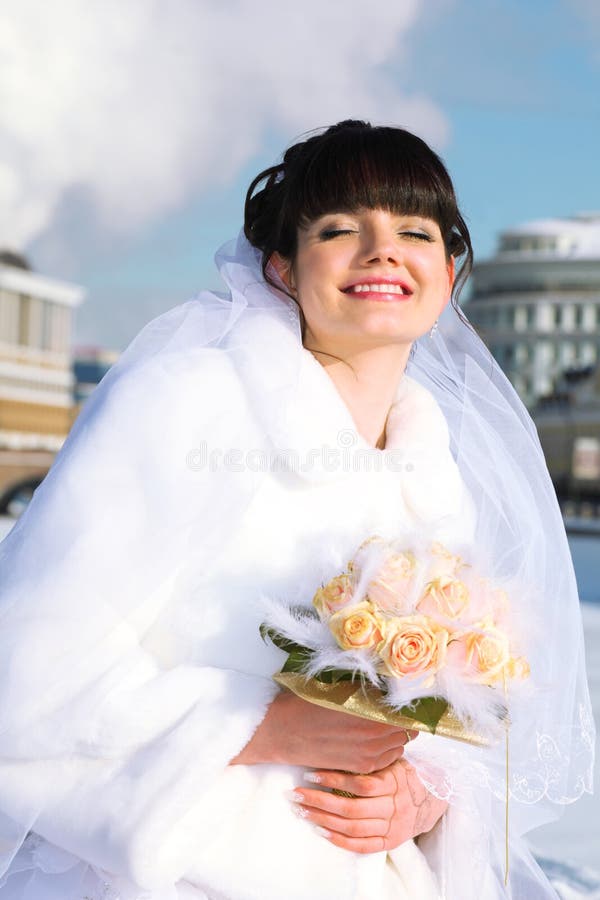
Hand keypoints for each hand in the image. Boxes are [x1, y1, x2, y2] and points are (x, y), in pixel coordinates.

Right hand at [231, 691, 415, 772]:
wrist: (280, 732)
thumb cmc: (304, 703)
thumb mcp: (336, 685)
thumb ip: (366, 687)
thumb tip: (388, 683)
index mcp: (369, 709)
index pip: (407, 707)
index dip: (407, 700)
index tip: (404, 694)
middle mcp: (374, 733)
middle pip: (408, 725)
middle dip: (404, 716)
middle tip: (394, 706)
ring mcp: (369, 753)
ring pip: (401, 742)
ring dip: (397, 732)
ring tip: (382, 721)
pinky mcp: (361, 766)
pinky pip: (389, 757)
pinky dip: (388, 748)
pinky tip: (374, 738)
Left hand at [288, 758, 446, 853]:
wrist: (432, 799)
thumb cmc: (404, 772)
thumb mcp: (392, 759)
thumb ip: (371, 755)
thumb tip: (339, 736)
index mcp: (394, 782)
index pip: (361, 784)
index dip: (334, 780)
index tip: (310, 774)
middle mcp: (394, 807)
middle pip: (351, 809)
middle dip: (320, 802)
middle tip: (296, 795)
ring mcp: (392, 827)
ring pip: (353, 828)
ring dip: (324, 820)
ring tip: (302, 812)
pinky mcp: (390, 842)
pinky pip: (362, 846)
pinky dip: (340, 841)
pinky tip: (321, 831)